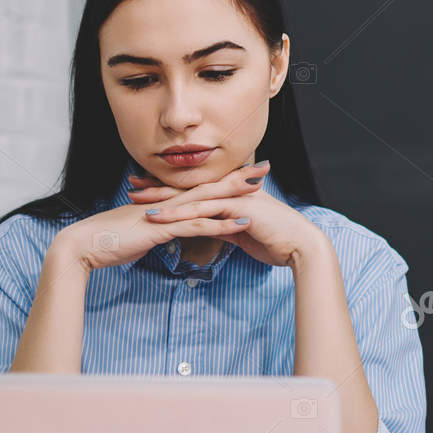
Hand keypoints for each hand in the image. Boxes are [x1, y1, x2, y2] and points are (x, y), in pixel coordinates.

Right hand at [52, 177, 256, 271]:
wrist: (84, 245)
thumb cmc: (108, 241)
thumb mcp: (139, 235)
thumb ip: (155, 230)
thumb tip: (164, 232)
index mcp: (164, 203)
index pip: (200, 188)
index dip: (224, 180)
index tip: (248, 173)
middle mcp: (168, 203)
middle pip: (209, 186)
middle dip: (238, 177)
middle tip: (265, 167)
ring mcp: (167, 214)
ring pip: (208, 202)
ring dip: (236, 196)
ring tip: (262, 188)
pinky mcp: (163, 229)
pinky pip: (197, 226)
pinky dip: (221, 224)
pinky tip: (242, 223)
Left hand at [127, 159, 327, 267]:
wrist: (301, 246)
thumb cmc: (278, 242)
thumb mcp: (245, 233)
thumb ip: (227, 226)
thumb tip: (211, 229)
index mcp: (232, 194)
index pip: (195, 190)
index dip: (170, 189)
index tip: (146, 190)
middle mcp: (232, 191)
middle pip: (189, 187)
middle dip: (159, 188)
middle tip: (132, 186)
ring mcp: (236, 197)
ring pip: (194, 196)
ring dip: (166, 201)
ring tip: (141, 206)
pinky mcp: (240, 208)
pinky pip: (206, 210)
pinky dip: (184, 214)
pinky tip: (166, 219)